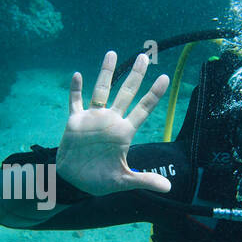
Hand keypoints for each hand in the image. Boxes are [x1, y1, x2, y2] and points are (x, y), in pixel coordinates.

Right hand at [57, 51, 171, 195]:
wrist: (74, 181)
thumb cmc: (99, 181)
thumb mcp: (123, 181)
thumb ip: (144, 180)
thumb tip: (168, 188)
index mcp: (124, 133)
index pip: (143, 109)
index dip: (154, 94)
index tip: (165, 78)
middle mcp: (111, 120)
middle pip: (126, 93)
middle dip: (135, 75)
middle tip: (144, 56)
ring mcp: (93, 118)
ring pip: (101, 91)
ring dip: (106, 73)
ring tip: (112, 53)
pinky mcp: (75, 121)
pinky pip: (75, 102)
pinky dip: (75, 90)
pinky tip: (78, 76)